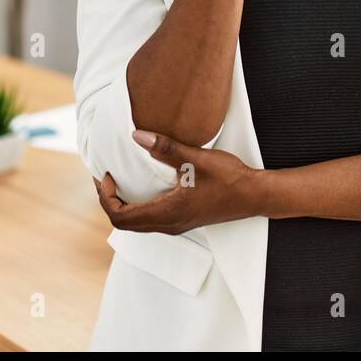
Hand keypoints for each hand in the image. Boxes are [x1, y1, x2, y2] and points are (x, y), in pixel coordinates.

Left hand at [92, 130, 261, 233]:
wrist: (254, 195)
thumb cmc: (229, 178)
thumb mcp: (196, 159)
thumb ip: (165, 147)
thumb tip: (136, 136)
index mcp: (167, 213)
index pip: (121, 216)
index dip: (107, 197)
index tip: (108, 174)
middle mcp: (168, 224)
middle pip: (124, 222)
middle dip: (109, 200)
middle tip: (106, 176)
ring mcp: (175, 224)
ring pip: (136, 223)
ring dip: (122, 204)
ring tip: (118, 180)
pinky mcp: (182, 219)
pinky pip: (148, 220)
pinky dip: (136, 205)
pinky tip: (140, 186)